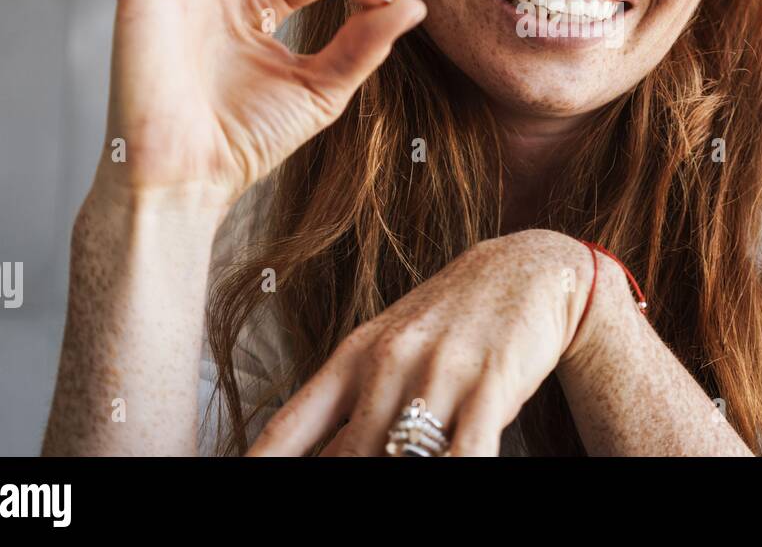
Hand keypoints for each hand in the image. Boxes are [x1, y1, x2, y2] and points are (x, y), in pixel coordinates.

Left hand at [244, 229, 595, 456]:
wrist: (526, 269)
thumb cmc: (451, 320)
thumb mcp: (390, 348)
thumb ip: (352, 406)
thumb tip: (309, 458)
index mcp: (354, 357)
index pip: (290, 428)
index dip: (259, 465)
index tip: (235, 480)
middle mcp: (388, 365)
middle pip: (347, 458)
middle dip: (343, 482)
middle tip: (341, 493)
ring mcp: (438, 374)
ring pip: (401, 460)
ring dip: (399, 474)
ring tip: (402, 471)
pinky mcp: (489, 385)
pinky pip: (463, 455)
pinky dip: (454, 470)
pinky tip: (453, 471)